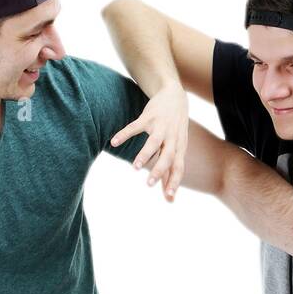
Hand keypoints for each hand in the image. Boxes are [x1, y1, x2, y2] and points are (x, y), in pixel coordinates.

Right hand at [109, 82, 189, 200]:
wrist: (174, 95)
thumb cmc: (175, 129)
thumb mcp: (176, 148)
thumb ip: (171, 171)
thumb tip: (169, 198)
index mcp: (179, 148)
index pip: (178, 167)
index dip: (174, 181)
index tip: (169, 198)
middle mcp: (172, 138)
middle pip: (168, 156)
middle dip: (159, 171)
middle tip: (148, 185)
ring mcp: (160, 126)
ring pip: (153, 142)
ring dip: (144, 154)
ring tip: (135, 167)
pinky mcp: (148, 116)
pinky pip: (135, 126)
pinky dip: (124, 134)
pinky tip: (113, 142)